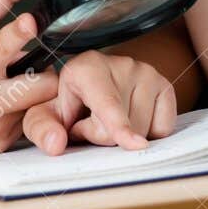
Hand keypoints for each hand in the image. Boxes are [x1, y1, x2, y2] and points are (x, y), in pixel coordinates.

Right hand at [0, 0, 60, 152]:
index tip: (30, 21)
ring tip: (16, 82)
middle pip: (44, 87)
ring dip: (37, 92)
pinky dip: (24, 111)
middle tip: (41, 62)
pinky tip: (5, 104)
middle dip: (50, 72)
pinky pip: (29, 123)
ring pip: (41, 105)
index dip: (18, 33)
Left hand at [21, 50, 177, 155]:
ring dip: (124, 136)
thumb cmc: (67, 102)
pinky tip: (131, 119)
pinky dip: (148, 133)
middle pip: (123, 126)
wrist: (90, 84)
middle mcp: (122, 64)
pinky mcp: (165, 86)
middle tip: (88, 124)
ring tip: (108, 120)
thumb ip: (42, 128)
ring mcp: (147, 73)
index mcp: (88, 67)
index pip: (106, 103)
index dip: (118, 125)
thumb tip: (56, 144)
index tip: (134, 144)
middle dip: (103, 137)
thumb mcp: (44, 113)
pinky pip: (163, 128)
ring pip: (144, 130)